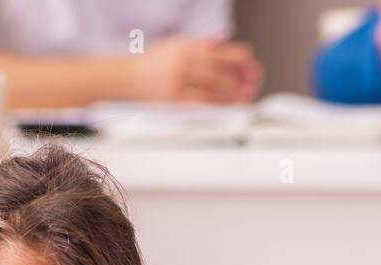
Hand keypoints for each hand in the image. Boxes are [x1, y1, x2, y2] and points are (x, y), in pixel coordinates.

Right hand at [131, 36, 261, 103]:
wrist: (128, 78)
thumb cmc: (153, 64)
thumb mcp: (176, 45)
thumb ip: (199, 44)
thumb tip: (221, 41)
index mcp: (187, 46)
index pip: (220, 50)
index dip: (239, 57)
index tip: (250, 62)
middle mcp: (185, 61)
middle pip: (221, 70)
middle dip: (241, 77)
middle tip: (253, 82)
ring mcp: (181, 81)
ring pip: (216, 87)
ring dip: (235, 92)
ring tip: (247, 94)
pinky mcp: (177, 99)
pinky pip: (204, 103)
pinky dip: (220, 105)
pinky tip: (230, 106)